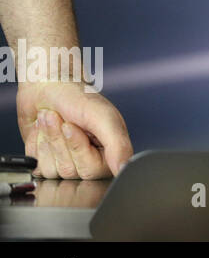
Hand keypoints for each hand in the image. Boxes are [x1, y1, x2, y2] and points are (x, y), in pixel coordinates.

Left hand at [17, 82, 132, 178]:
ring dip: (48, 140)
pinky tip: (42, 130)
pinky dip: (35, 145)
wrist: (47, 87)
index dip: (78, 147)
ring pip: (51, 170)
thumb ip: (118, 145)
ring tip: (52, 121)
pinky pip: (36, 167)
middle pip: (70, 171)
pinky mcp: (45, 163)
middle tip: (63, 121)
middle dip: (60, 141)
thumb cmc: (78, 96)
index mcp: (109, 151)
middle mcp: (88, 160)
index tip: (73, 126)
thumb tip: (123, 168)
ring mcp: (65, 163)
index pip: (92, 170)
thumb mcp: (103, 117)